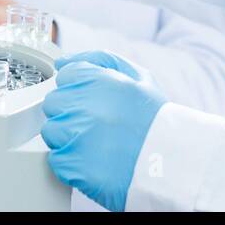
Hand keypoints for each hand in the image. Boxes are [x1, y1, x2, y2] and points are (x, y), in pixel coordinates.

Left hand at [41, 51, 166, 211]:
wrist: (173, 164)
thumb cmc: (155, 120)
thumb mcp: (139, 76)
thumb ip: (98, 59)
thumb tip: (63, 61)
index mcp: (97, 80)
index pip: (65, 77)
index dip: (80, 90)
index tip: (95, 102)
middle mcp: (83, 104)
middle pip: (54, 103)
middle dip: (71, 112)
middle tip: (96, 123)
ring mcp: (76, 135)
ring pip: (52, 131)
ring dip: (68, 137)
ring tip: (96, 144)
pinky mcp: (73, 165)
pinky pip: (56, 159)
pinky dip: (70, 162)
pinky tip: (93, 160)